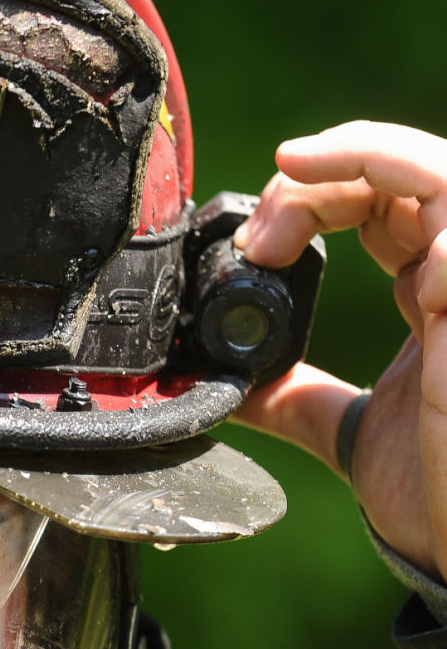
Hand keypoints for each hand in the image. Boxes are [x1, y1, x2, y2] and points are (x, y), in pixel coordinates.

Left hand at [232, 120, 446, 580]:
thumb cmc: (430, 487)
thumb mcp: (341, 427)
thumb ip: (293, 396)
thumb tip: (224, 384)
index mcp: (429, 288)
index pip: (380, 194)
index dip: (315, 190)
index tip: (252, 238)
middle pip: (400, 165)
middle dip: (319, 172)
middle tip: (258, 228)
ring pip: (440, 168)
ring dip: (360, 161)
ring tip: (292, 185)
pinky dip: (430, 232)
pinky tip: (397, 274)